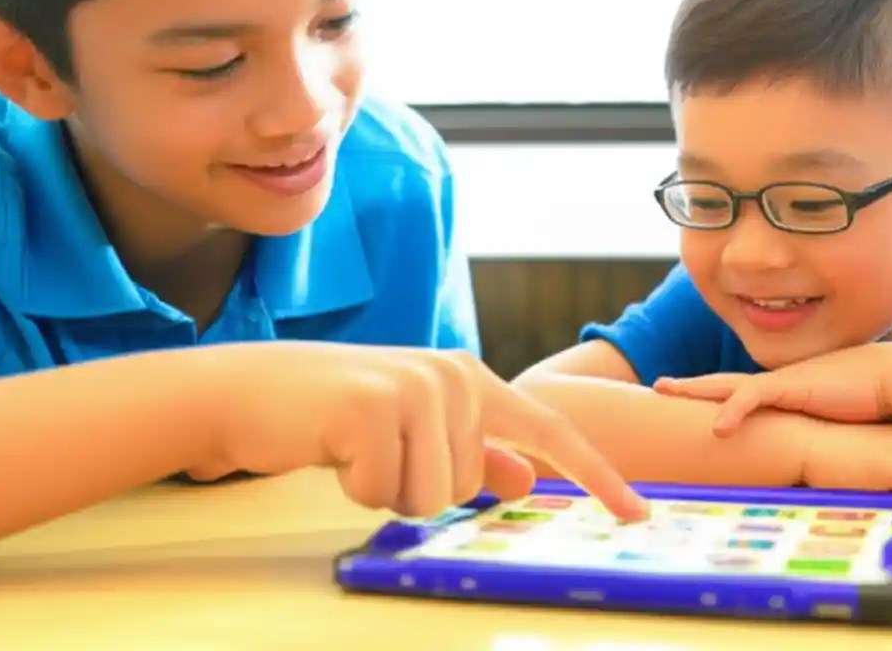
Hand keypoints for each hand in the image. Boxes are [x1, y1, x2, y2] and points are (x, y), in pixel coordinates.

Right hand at [184, 342, 648, 521]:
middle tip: (373, 452)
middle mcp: (454, 376)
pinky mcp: (373, 406)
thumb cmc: (338, 414)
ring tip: (355, 449)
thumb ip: (474, 452)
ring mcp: (416, 386)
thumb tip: (525, 478)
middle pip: (467, 488)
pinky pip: (383, 490)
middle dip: (415, 489)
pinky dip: (354, 485)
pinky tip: (333, 449)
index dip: (596, 476)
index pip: (549, 432)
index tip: (637, 515)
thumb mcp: (415, 430)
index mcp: (471, 380)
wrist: (254, 389)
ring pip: (432, 497)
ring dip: (386, 490)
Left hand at [654, 345, 888, 435]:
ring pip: (724, 384)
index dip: (713, 395)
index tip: (689, 398)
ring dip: (693, 387)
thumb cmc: (866, 400)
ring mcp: (779, 383)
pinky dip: (733, 411)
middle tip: (659, 386)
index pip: (738, 392)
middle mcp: (774, 384)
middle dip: (689, 385)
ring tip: (665, 389)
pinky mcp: (790, 387)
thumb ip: (812, 431)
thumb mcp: (829, 420)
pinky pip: (752, 398)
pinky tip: (717, 428)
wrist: (890, 378)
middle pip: (720, 382)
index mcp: (780, 391)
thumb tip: (808, 453)